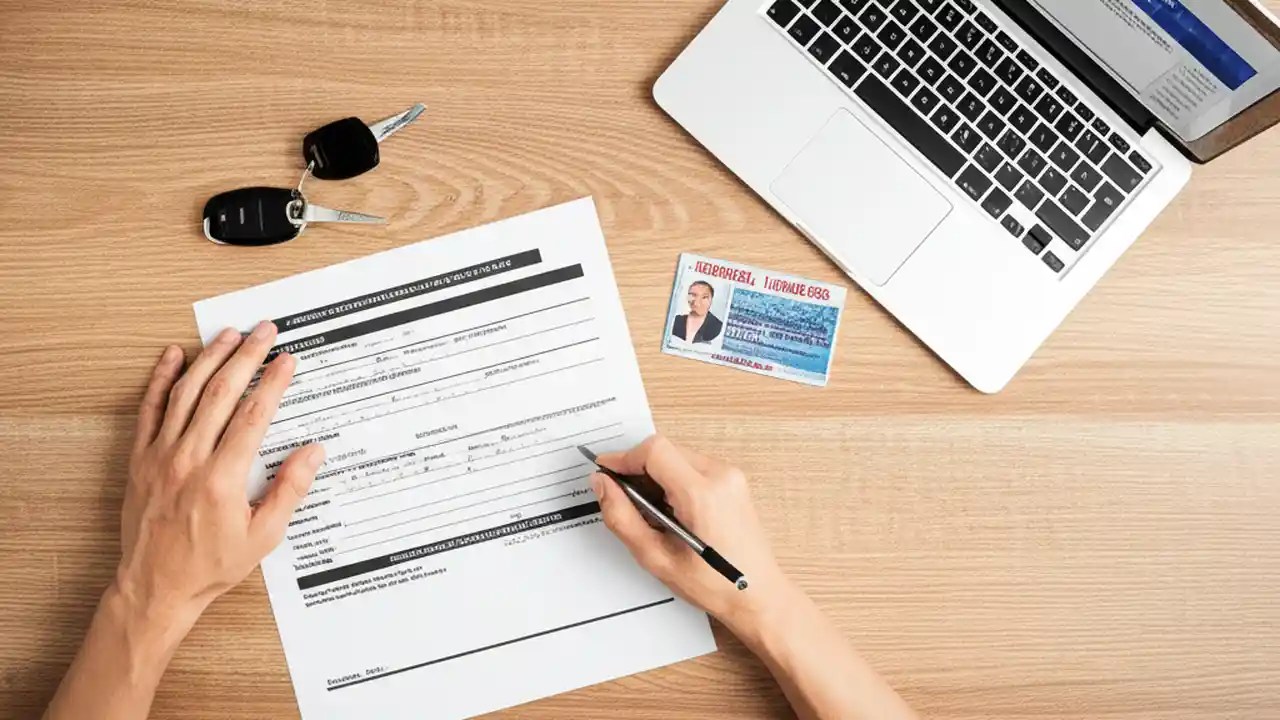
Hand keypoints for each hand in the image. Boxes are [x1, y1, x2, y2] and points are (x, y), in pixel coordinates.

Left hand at [115, 321, 324, 626]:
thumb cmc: (210, 566)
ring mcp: (160, 456)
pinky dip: (161, 380)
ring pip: (186, 393)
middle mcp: (189, 460)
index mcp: (223, 478)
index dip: (273, 383)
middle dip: (246, 356)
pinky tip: (173, 357)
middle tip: (264, 331)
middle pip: (220, 393)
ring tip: (228, 335)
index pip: (253, 416)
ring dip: (209, 359)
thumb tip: (313, 453)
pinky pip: (149, 410)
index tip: (287, 360)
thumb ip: (289, 490)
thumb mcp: (263, 537)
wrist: (155, 588)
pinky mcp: (140, 460)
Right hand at [591, 435, 788, 631]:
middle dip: (638, 469)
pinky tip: (670, 511)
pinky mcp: (733, 482)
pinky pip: (693, 466)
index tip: (606, 472)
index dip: (624, 458)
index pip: (655, 451)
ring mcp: (731, 477)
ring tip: (650, 512)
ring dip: (656, 475)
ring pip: (678, 456)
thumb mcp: (657, 557)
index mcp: (702, 494)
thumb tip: (602, 486)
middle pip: (665, 450)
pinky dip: (674, 480)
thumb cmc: (716, 585)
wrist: (758, 595)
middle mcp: (720, 477)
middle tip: (623, 498)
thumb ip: (623, 517)